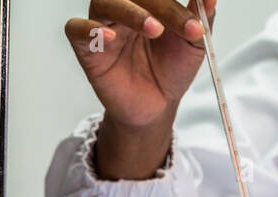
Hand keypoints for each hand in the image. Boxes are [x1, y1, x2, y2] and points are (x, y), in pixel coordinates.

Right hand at [64, 0, 217, 178]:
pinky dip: (90, 28)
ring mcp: (102, 23)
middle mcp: (122, 6)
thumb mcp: (193, 43)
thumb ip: (200, 16)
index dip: (174, 2)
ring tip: (155, 29)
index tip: (201, 13)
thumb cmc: (171, 69)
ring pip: (105, 2)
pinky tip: (110, 37)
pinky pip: (76, 28)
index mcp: (146, 2)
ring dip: (131, 13)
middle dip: (163, 6)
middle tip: (187, 27)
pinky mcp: (85, 46)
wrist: (158, 105)